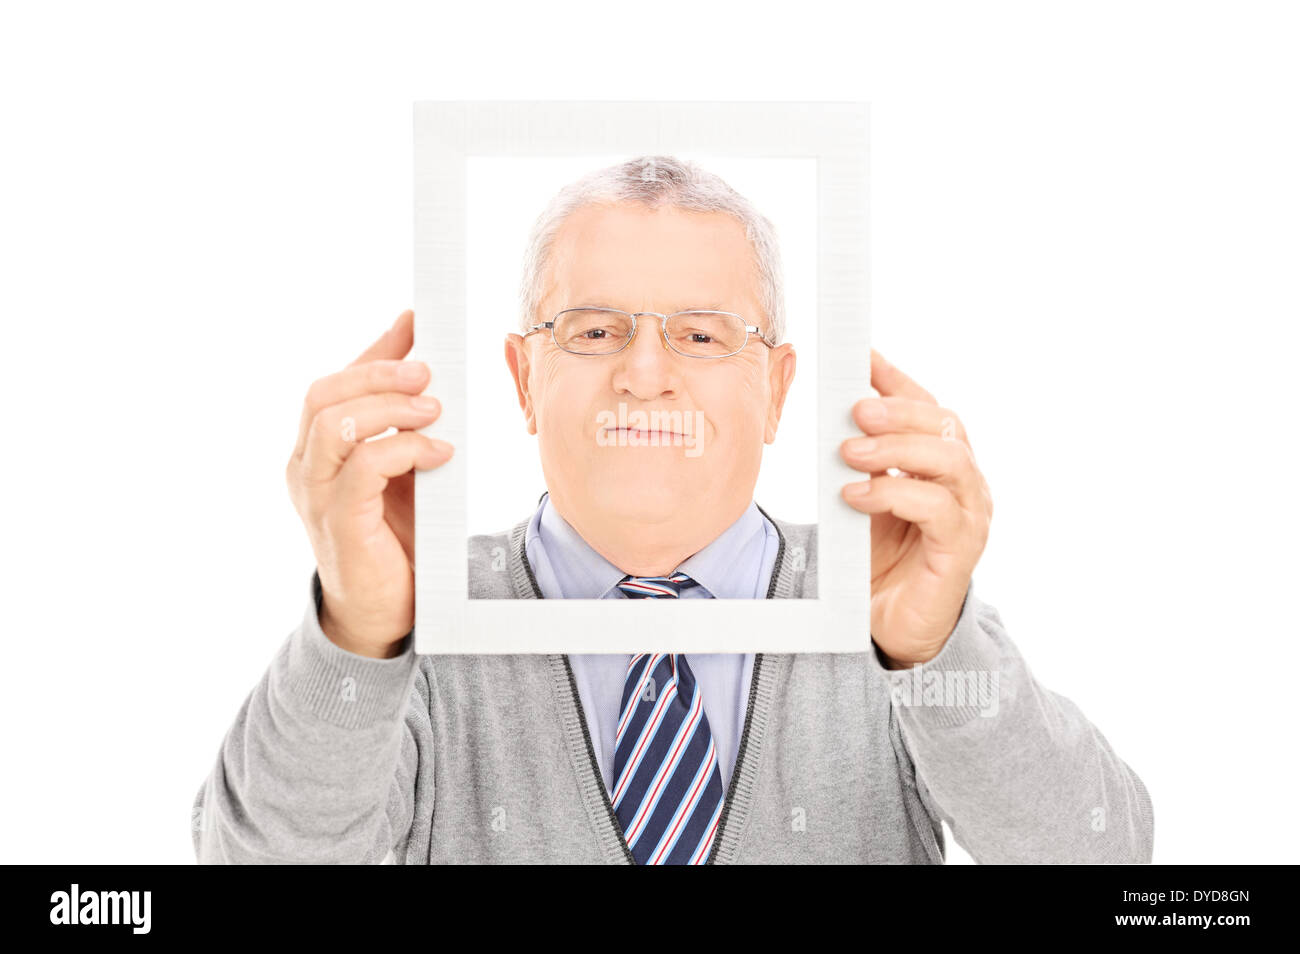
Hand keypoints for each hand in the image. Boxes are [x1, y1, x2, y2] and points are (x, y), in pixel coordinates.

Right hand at [286, 309, 453, 657]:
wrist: (385, 613)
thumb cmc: (392, 538)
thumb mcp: (400, 468)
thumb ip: (403, 423)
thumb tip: (422, 367)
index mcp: (314, 451)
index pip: (332, 385)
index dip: (373, 352)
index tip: (417, 322)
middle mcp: (304, 468)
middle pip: (324, 395)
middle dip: (378, 373)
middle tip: (428, 374)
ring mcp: (315, 496)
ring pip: (336, 425)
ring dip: (390, 408)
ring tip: (436, 413)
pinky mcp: (339, 523)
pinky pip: (363, 469)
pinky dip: (405, 450)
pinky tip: (440, 454)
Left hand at [840, 350, 992, 666]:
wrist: (894, 628)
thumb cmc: (883, 561)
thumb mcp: (865, 499)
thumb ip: (860, 463)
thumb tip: (836, 420)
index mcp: (942, 464)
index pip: (928, 407)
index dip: (899, 379)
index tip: (862, 354)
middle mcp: (965, 483)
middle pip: (945, 425)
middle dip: (899, 410)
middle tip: (854, 410)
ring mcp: (970, 514)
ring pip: (948, 460)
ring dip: (895, 450)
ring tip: (848, 453)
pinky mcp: (961, 549)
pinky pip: (937, 509)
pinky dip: (894, 495)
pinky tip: (856, 496)